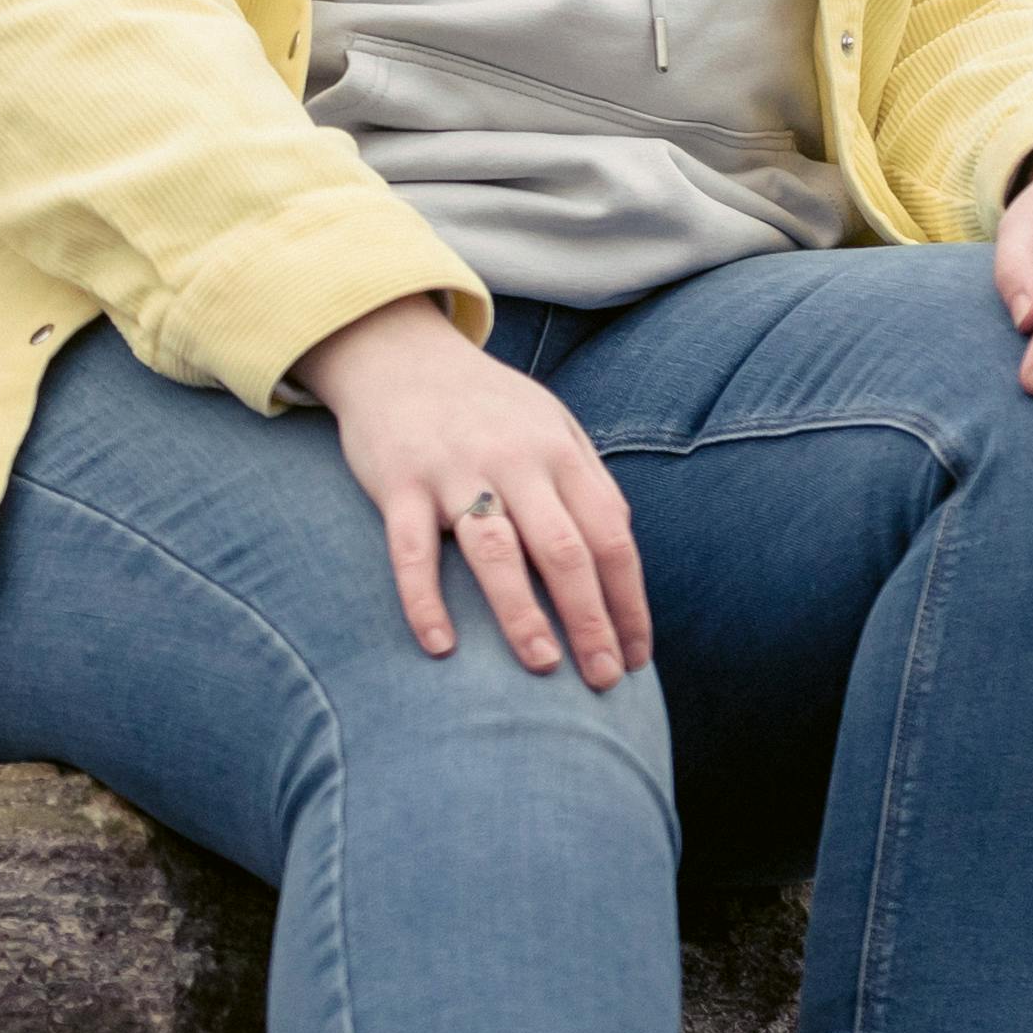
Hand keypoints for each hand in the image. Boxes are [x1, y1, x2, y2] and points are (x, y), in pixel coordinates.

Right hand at [293, 301, 649, 687]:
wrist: (397, 351)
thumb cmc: (486, 405)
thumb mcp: (549, 424)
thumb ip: (587, 481)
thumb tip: (622, 551)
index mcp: (557, 451)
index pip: (609, 536)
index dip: (629, 602)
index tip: (635, 656)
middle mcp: (512, 460)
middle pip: (564, 550)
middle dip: (590, 620)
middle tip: (603, 680)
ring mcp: (453, 470)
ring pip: (495, 551)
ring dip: (522, 614)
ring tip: (543, 666)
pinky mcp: (398, 481)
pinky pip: (410, 549)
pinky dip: (424, 599)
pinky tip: (441, 646)